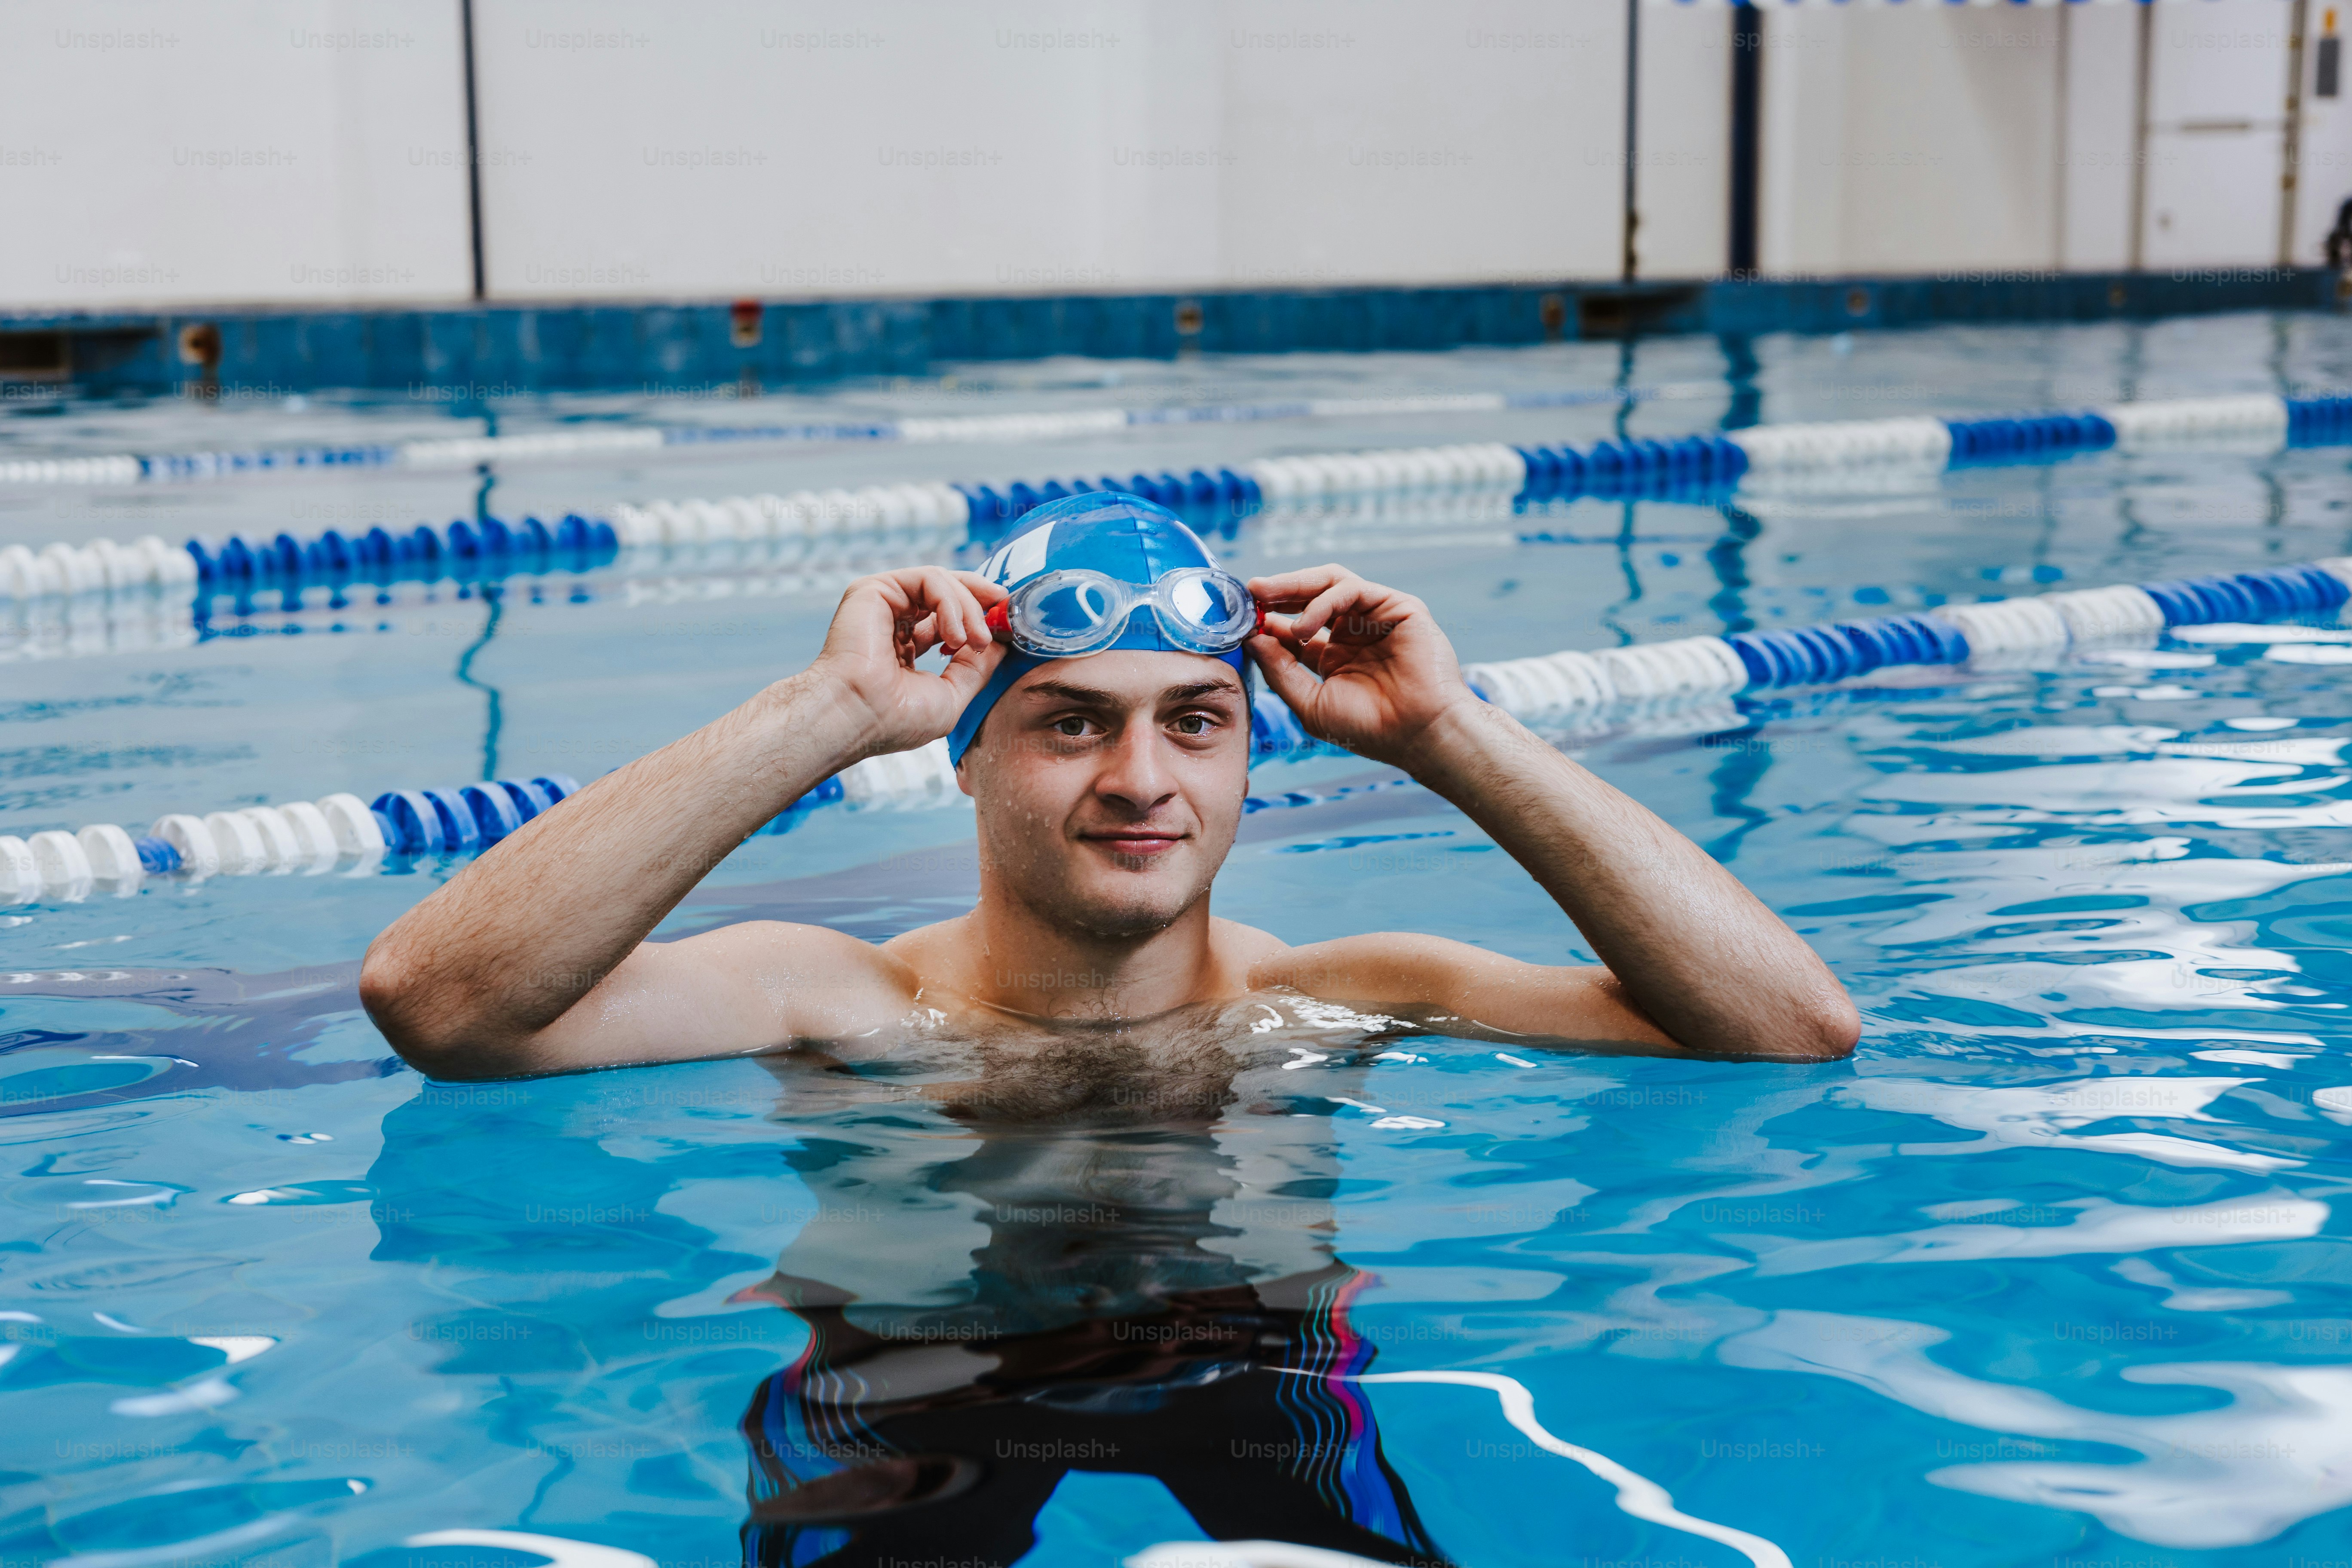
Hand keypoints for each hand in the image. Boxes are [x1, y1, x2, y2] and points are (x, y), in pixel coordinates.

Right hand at [812, 567, 1007, 756]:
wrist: (855, 716)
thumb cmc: (894, 719)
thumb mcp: (952, 695)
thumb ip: (976, 667)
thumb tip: (1000, 643)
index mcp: (905, 648)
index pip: (947, 618)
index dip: (979, 617)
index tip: (1005, 628)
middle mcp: (893, 622)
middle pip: (947, 592)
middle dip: (981, 602)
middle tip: (1001, 621)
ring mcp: (883, 604)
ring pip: (942, 583)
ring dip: (969, 609)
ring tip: (973, 642)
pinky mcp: (875, 589)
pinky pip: (929, 578)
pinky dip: (951, 601)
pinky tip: (954, 634)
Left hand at [1246, 565, 1478, 767]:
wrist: (1419, 734)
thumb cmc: (1370, 729)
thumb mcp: (1311, 704)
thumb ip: (1280, 671)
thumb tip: (1252, 639)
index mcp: (1335, 656)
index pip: (1294, 626)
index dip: (1266, 619)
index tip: (1240, 619)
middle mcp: (1355, 632)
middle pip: (1309, 596)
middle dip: (1276, 591)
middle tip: (1248, 592)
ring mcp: (1377, 617)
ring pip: (1330, 583)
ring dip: (1293, 586)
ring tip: (1265, 598)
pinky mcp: (1398, 606)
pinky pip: (1352, 589)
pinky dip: (1322, 603)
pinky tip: (1303, 627)